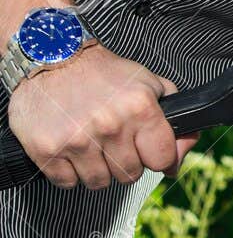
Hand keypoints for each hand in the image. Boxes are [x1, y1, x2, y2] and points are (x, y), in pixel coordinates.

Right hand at [8, 42, 198, 188]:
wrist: (50, 54)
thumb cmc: (100, 72)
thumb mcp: (146, 83)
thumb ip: (171, 118)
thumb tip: (179, 157)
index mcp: (139, 107)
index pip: (162, 159)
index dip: (156, 156)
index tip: (146, 150)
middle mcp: (110, 125)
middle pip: (130, 174)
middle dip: (124, 162)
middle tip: (112, 140)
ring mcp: (77, 139)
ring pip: (99, 182)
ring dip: (96, 168)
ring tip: (90, 142)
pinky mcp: (47, 150)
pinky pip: (68, 182)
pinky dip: (69, 171)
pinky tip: (69, 147)